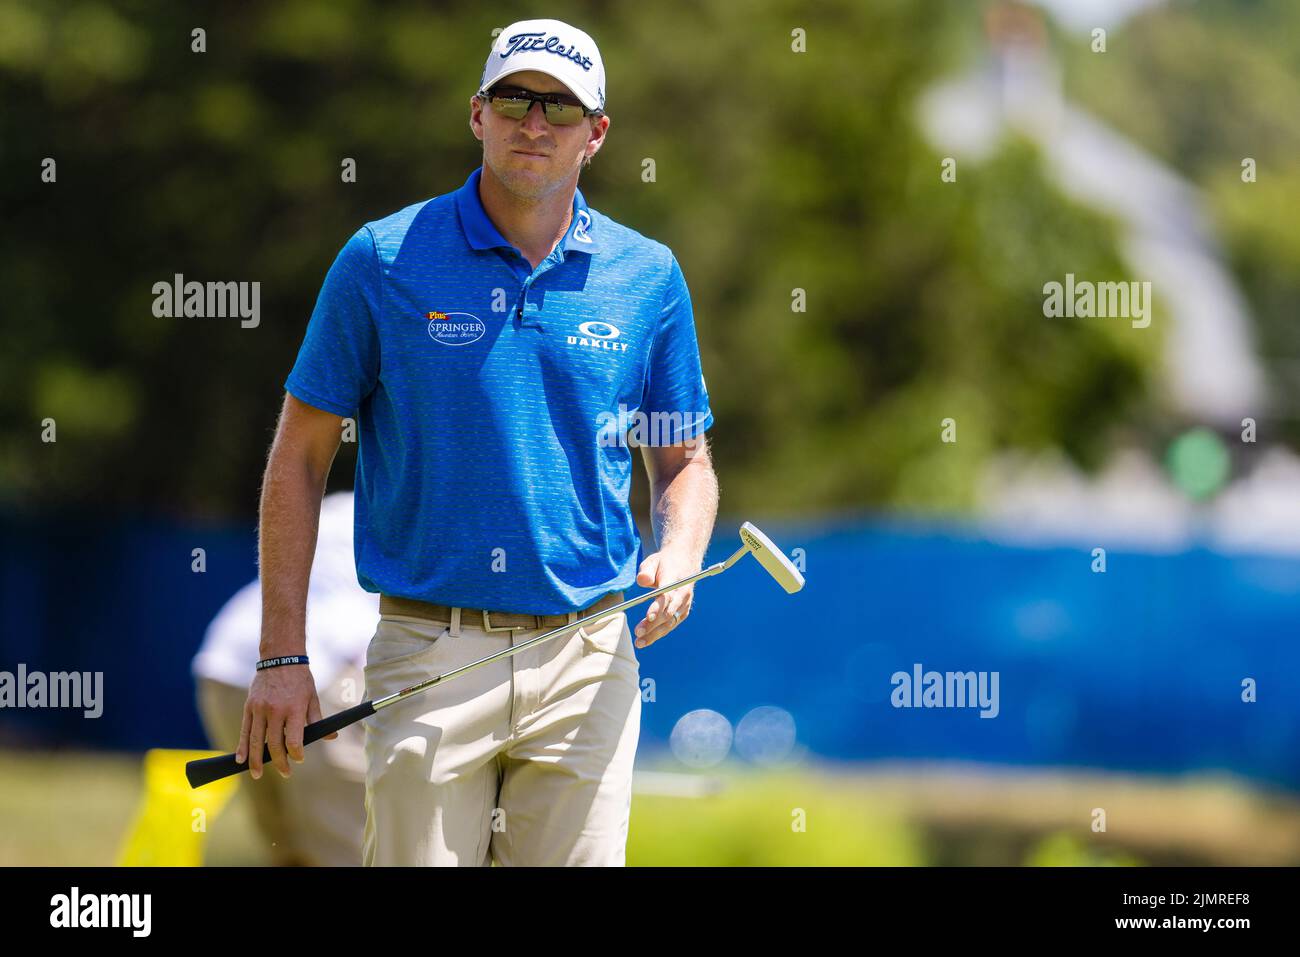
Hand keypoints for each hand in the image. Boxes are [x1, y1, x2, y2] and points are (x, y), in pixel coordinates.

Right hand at [236, 664, 335, 779]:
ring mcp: (260, 709)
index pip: (293, 740)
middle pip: (274, 744)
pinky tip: (241, 760)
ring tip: (257, 775)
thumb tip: (331, 737)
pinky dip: (242, 747)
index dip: (296, 754)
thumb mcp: (312, 697)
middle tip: (285, 773)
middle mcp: (275, 710)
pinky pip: (245, 730)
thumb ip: (317, 719)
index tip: (299, 759)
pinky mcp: (249, 707)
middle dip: (279, 762)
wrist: (280, 658)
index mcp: (294, 709)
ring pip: (256, 741)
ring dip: (256, 761)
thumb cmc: (299, 679)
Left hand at [633, 550, 697, 648]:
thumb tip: (642, 581)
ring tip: (639, 642)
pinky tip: (647, 639)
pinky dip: (660, 633)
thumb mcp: (653, 561)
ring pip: (671, 622)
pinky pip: (672, 624)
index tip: (648, 617)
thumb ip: (646, 571)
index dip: (658, 607)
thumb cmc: (664, 563)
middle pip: (668, 613)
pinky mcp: (683, 611)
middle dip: (653, 625)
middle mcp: (682, 593)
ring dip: (655, 633)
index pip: (667, 596)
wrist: (685, 561)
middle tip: (638, 633)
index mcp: (675, 580)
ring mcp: (685, 603)